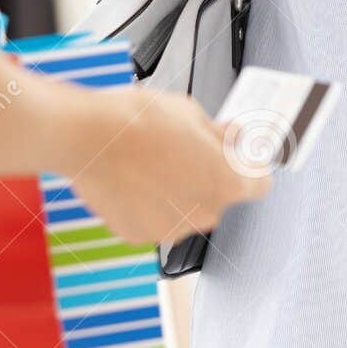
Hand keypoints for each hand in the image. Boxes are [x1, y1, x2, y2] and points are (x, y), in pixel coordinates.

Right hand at [56, 86, 272, 246]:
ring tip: (152, 161)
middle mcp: (203, 214)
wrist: (88, 137)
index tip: (238, 156)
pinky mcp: (137, 234)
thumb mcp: (191, 113)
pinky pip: (153, 218)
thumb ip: (218, 134)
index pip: (258, 184)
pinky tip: (133, 177)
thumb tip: (232, 138)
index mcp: (226, 183)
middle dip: (207, 176)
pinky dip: (148, 203)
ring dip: (176, 191)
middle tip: (186, 149)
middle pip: (218, 198)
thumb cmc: (138, 121)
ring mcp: (169, 229)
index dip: (248, 166)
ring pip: (184, 210)